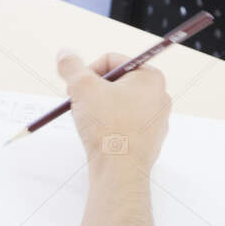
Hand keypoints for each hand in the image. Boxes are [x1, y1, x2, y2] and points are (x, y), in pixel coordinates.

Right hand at [57, 49, 170, 172]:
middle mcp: (159, 97)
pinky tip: (99, 137)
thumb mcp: (82, 87)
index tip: (78, 88)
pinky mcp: (148, 141)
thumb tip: (65, 54)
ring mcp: (156, 121)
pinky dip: (109, 126)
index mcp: (151, 77)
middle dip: (94, 91)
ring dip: (99, 108)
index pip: (112, 61)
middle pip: (116, 83)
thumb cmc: (108, 127)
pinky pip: (124, 124)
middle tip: (80, 104)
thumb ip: (71, 66)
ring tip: (90, 122)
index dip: (89, 72)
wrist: (119, 172)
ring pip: (119, 104)